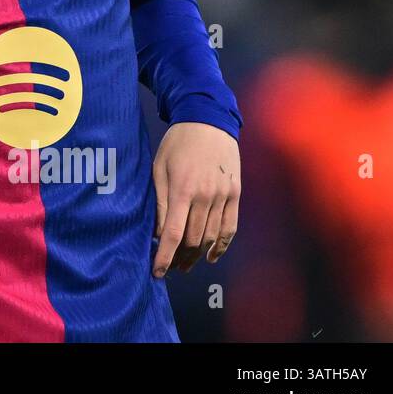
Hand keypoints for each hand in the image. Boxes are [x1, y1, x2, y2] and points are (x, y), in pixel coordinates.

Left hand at [152, 121, 240, 276]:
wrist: (208, 121)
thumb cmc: (177, 143)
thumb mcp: (159, 168)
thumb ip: (159, 201)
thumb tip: (157, 232)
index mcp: (182, 189)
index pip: (172, 233)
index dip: (164, 256)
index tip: (157, 272)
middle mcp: (205, 196)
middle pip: (193, 238)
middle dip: (180, 258)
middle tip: (170, 268)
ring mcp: (223, 196)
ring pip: (211, 236)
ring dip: (198, 254)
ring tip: (186, 264)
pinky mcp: (235, 194)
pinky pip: (230, 226)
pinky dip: (221, 245)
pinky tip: (211, 255)